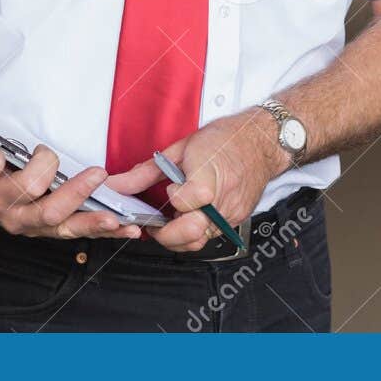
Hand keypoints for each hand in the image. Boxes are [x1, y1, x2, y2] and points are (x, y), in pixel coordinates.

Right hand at [0, 139, 143, 239]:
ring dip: (95, 223)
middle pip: (49, 212)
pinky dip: (103, 230)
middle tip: (97, 174)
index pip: (22, 186)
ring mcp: (34, 225)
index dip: (39, 168)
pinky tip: (126, 229)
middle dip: (76, 193)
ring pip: (66, 228)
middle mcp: (14, 216)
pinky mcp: (50, 227)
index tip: (47, 151)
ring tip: (118, 219)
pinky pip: (78, 231)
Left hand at [105, 108, 285, 252]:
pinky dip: (195, 232)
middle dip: (166, 233)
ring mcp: (230, 213)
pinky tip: (189, 218)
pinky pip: (211, 236)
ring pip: (198, 242)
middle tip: (155, 223)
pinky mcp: (236, 220)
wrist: (260, 141)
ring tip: (170, 222)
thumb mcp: (182, 147)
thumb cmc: (226, 139)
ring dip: (179, 238)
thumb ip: (148, 171)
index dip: (170, 198)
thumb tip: (120, 185)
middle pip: (190, 233)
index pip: (181, 202)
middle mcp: (222, 199)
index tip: (167, 190)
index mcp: (207, 175)